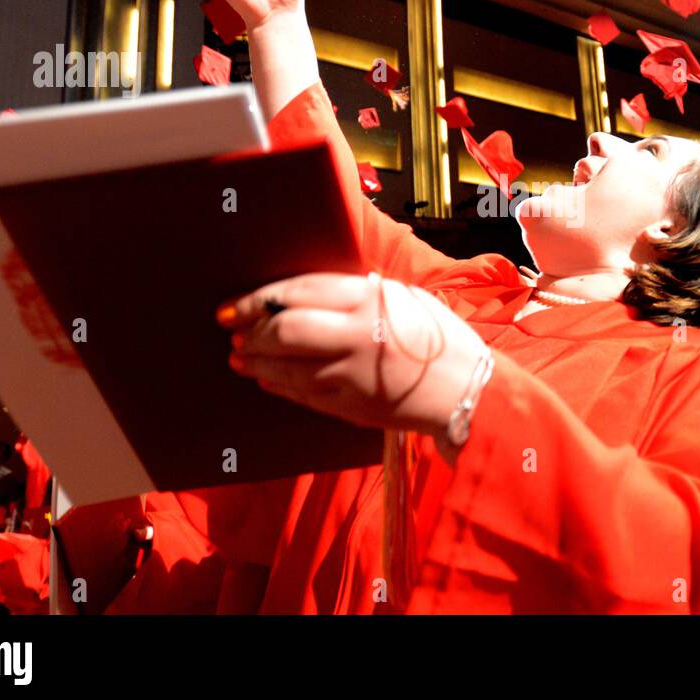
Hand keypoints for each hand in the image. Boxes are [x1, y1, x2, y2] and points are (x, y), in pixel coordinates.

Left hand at [219, 273, 491, 441]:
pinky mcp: (350, 407)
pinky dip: (278, 383)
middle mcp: (357, 336)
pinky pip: (301, 394)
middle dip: (250, 330)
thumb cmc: (437, 337)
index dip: (259, 299)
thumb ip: (355, 293)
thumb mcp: (401, 298)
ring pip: (285, 367)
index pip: (299, 292)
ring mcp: (351, 376)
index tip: (234, 304)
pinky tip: (267, 376)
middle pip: (284, 331)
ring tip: (240, 355)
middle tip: (232, 329)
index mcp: (370, 300)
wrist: (467, 391)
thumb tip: (298, 295)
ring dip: (255, 360)